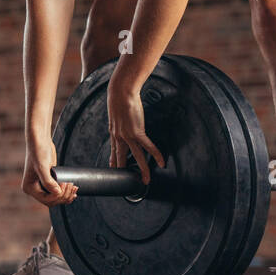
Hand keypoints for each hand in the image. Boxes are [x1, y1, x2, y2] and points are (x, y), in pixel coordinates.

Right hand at [22, 132, 77, 206]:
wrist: (39, 141)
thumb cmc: (38, 151)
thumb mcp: (42, 166)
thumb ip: (48, 181)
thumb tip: (57, 193)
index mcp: (29, 188)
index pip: (46, 199)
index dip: (58, 196)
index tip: (65, 184)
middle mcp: (34, 189)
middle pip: (52, 201)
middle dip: (64, 196)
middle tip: (72, 185)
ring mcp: (41, 186)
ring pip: (56, 198)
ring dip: (66, 196)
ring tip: (74, 187)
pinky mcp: (48, 181)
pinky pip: (57, 192)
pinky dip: (65, 193)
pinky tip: (73, 191)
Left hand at [106, 66, 165, 184]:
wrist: (120, 93)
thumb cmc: (119, 99)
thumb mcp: (115, 114)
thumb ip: (118, 122)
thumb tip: (122, 121)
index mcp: (114, 133)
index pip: (113, 151)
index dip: (114, 161)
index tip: (114, 168)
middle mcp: (119, 137)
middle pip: (122, 158)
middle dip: (124, 170)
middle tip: (126, 181)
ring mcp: (127, 136)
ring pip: (136, 157)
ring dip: (142, 169)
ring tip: (146, 180)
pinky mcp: (137, 132)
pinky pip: (148, 147)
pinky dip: (156, 155)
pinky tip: (161, 162)